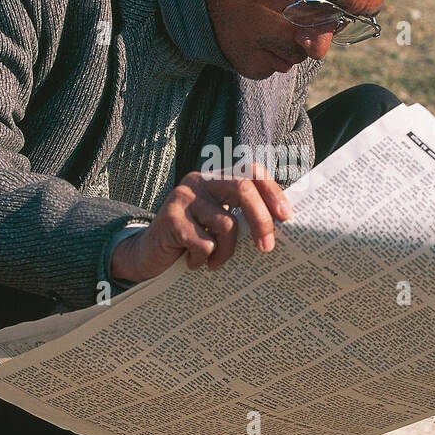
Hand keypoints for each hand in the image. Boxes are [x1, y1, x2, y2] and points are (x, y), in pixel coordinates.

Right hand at [110, 164, 292, 282]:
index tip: (287, 217)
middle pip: (242, 189)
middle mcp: (200, 181)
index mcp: (216, 179)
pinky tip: (193, 262)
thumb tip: (282, 225)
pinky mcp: (171, 218)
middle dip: (261, 220)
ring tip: (213, 261)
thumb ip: (242, 217)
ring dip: (226, 252)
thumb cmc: (191, 241)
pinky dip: (203, 260)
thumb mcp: (218, 224)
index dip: (272, 191)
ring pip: (226, 224)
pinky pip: (204, 243)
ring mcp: (183, 197)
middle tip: (267, 248)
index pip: (251, 172)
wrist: (147, 255)